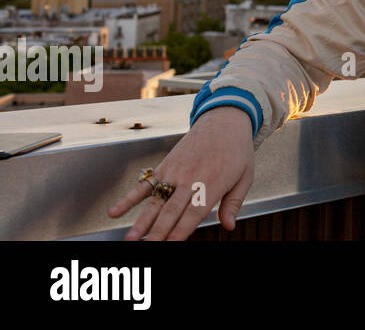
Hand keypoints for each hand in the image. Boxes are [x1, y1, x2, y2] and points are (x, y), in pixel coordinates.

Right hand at [107, 106, 255, 240]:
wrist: (224, 120)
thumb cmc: (237, 150)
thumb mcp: (245, 176)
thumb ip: (234, 203)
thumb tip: (229, 226)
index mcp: (213, 184)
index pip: (194, 213)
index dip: (182, 230)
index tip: (171, 244)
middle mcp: (191, 179)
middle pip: (171, 211)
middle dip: (158, 232)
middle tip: (147, 248)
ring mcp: (175, 172)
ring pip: (155, 201)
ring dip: (141, 221)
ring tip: (130, 238)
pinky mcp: (165, 166)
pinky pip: (144, 184)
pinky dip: (128, 198)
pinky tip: (115, 212)